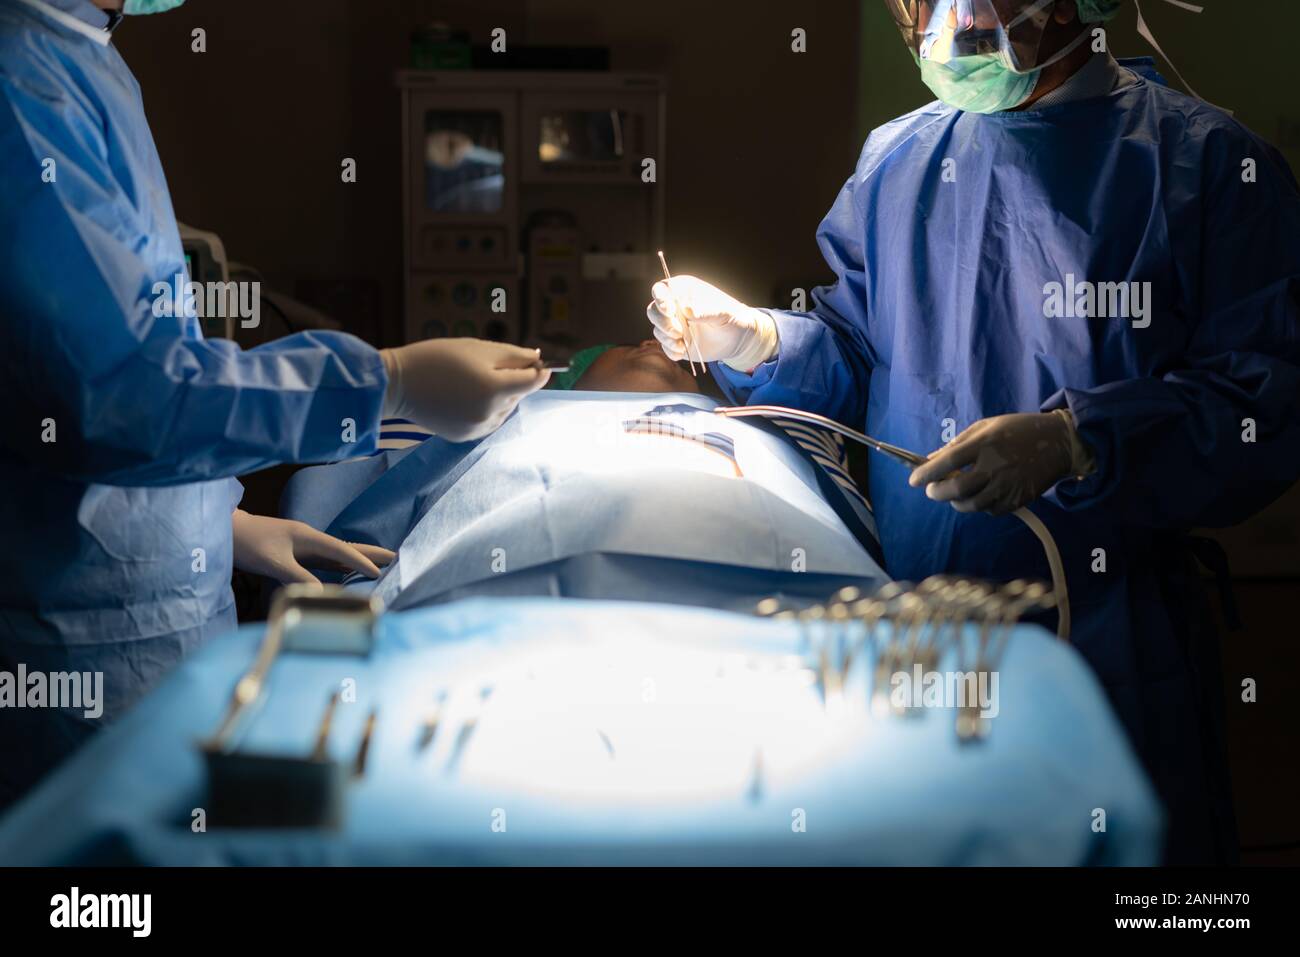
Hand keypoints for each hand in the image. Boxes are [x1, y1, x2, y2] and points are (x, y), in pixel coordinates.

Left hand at [231, 510, 395, 585]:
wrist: (227, 532)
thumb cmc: (248, 543)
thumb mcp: (272, 562)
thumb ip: (298, 576)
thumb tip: (322, 591)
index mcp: (308, 537)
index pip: (341, 550)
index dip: (360, 561)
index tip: (380, 571)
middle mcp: (310, 539)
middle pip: (347, 547)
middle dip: (372, 553)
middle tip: (397, 557)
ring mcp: (305, 545)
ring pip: (339, 554)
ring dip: (360, 559)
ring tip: (381, 565)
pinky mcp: (298, 553)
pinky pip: (327, 560)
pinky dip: (343, 565)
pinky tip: (349, 571)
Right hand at [379, 338, 549, 441]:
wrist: (398, 384)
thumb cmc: (437, 359)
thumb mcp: (477, 349)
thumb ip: (513, 355)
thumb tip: (538, 360)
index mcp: (494, 390)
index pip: (533, 381)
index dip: (540, 370)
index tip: (541, 363)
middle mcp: (490, 414)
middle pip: (518, 395)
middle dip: (511, 381)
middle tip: (486, 366)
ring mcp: (478, 429)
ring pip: (505, 410)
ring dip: (499, 396)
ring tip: (471, 382)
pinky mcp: (466, 437)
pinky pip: (489, 421)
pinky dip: (486, 410)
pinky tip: (465, 397)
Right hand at [646, 275, 777, 371]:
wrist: (737, 339)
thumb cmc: (732, 317)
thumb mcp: (723, 312)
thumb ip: (706, 310)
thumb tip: (688, 311)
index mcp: (684, 291)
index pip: (661, 290)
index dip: (660, 299)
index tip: (669, 310)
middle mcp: (674, 307)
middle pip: (653, 311)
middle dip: (662, 323)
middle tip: (678, 332)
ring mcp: (673, 325)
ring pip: (658, 330)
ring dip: (667, 339)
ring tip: (683, 344)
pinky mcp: (675, 342)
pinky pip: (665, 347)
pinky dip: (671, 351)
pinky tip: (683, 352)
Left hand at [908, 411, 1085, 515]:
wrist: (1059, 442)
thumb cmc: (1017, 430)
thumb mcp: (986, 426)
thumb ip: (957, 443)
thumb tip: (930, 459)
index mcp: (985, 443)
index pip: (949, 462)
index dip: (927, 473)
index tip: (913, 480)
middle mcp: (996, 466)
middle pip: (958, 490)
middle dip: (937, 493)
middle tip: (932, 490)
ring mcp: (1008, 485)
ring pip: (972, 505)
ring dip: (956, 502)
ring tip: (954, 494)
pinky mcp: (1019, 499)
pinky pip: (990, 510)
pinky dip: (979, 505)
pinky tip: (979, 494)